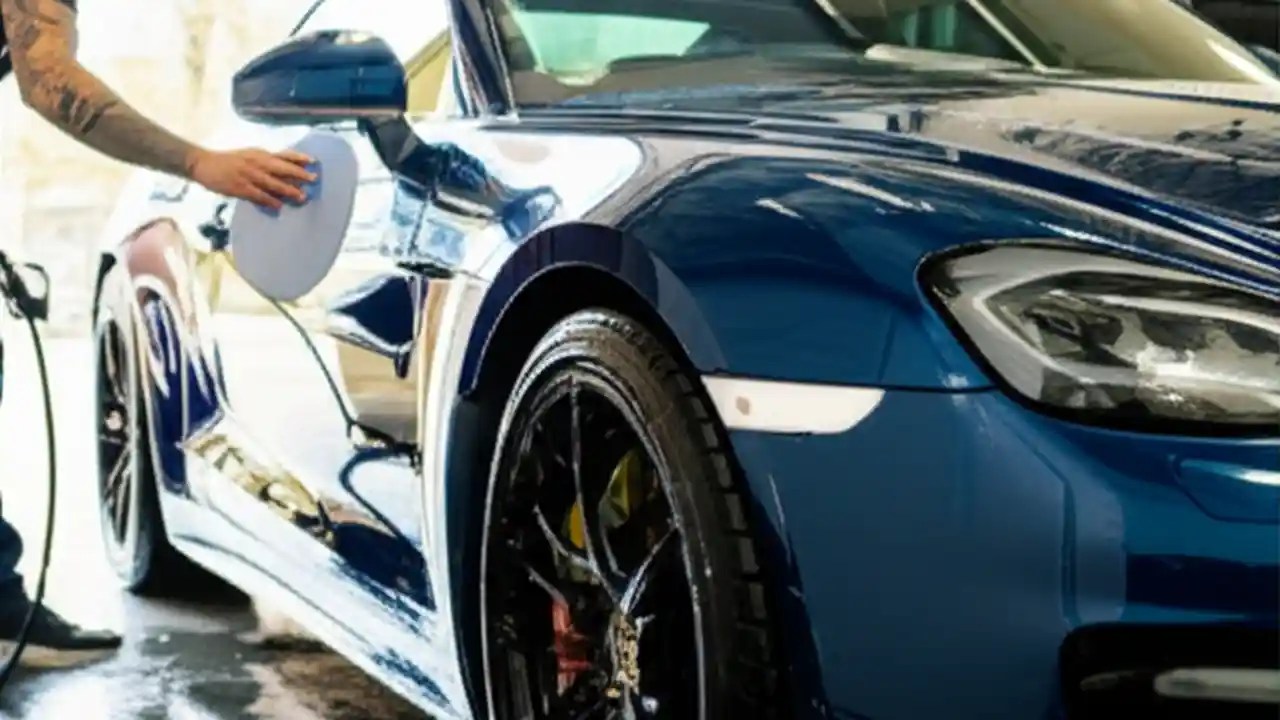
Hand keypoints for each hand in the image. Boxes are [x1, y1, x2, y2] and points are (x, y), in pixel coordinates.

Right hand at [187, 148, 317, 209]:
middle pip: (281, 168)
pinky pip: (258, 195)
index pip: (282, 154)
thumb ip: (265, 161)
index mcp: (259, 154)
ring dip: (288, 190)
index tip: (313, 161)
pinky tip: (279, 206)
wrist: (203, 163)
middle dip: (299, 174)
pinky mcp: (240, 187)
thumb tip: (286, 167)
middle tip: (313, 180)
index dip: (298, 157)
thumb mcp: (248, 155)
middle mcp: (256, 163)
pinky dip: (269, 201)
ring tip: (302, 197)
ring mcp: (248, 175)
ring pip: (273, 183)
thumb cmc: (228, 161)